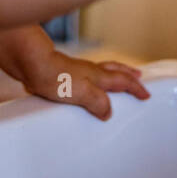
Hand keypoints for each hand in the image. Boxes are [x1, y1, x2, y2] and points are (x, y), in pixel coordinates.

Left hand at [19, 50, 150, 120]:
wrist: (30, 64)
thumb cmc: (54, 77)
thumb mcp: (81, 92)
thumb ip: (97, 102)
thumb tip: (108, 113)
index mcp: (97, 76)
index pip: (123, 81)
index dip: (136, 88)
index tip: (146, 95)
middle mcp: (89, 72)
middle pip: (115, 70)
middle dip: (128, 74)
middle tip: (139, 77)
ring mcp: (76, 72)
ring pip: (101, 71)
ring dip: (113, 74)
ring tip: (116, 79)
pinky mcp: (63, 75)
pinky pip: (85, 77)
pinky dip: (93, 79)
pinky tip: (85, 86)